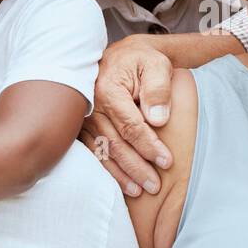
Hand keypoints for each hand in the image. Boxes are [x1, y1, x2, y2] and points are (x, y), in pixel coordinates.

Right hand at [79, 36, 173, 196]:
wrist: (120, 56)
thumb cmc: (141, 61)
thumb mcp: (156, 64)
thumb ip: (158, 89)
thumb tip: (157, 119)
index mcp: (109, 89)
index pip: (131, 125)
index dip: (149, 146)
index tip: (166, 162)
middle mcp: (91, 106)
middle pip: (115, 144)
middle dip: (136, 168)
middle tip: (154, 186)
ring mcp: (84, 118)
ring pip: (101, 152)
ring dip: (119, 175)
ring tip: (139, 191)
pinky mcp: (82, 126)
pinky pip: (91, 152)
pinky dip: (105, 170)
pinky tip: (119, 184)